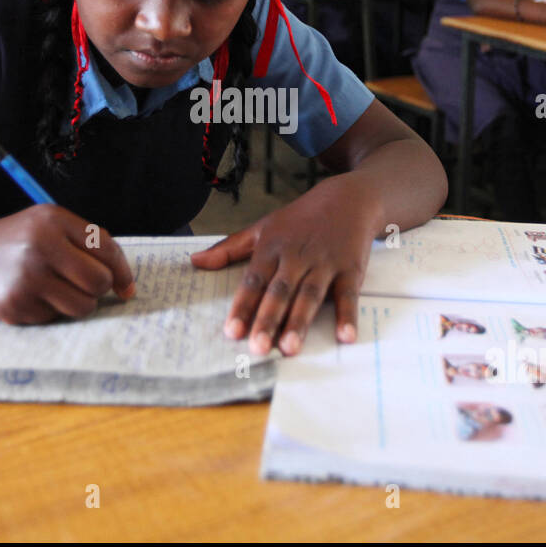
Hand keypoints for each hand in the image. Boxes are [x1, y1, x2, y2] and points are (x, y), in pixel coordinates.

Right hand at [0, 204, 133, 325]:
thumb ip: (81, 244)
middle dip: (98, 290)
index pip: (106, 247)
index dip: (122, 271)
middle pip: (99, 280)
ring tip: (52, 291)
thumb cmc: (8, 245)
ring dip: (75, 304)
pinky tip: (27, 297)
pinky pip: (54, 318)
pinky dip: (47, 312)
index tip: (126, 288)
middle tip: (82, 288)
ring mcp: (27, 276)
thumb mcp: (42, 228)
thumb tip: (123, 283)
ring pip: (83, 305)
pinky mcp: (15, 304)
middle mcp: (41, 244)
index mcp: (53, 219)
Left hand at [190, 176, 377, 355]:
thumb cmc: (300, 218)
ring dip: (300, 322)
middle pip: (280, 291)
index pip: (254, 280)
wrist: (348, 198)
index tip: (231, 331)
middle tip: (258, 347)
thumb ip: (228, 249)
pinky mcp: (351, 269)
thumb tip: (195, 261)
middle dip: (268, 319)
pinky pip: (348, 295)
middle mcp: (297, 257)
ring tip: (290, 347)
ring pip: (310, 295)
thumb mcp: (262, 228)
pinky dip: (348, 315)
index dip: (243, 305)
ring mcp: (325, 263)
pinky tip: (345, 336)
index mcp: (272, 248)